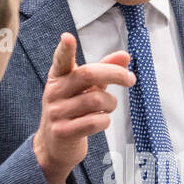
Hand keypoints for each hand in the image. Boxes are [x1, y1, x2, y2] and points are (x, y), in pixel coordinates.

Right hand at [32, 33, 134, 183]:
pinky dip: (105, 120)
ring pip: (96, 100)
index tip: (67, 37)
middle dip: (115, 74)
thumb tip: (125, 56)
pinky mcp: (63, 131)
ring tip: (108, 106)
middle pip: (88, 75)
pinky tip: (101, 121)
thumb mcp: (86, 89)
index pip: (61, 60)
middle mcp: (54, 92)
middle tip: (130, 79)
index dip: (65, 49)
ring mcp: (56, 112)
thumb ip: (104, 71)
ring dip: (111, 103)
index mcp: (58, 77)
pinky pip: (94, 121)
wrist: (53, 146)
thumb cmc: (73, 111)